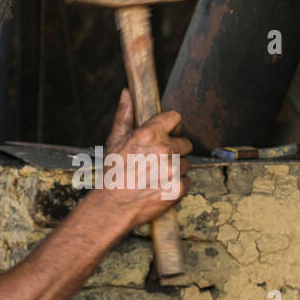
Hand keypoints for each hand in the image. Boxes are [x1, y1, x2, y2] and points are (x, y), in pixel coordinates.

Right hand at [99, 89, 192, 227]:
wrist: (113, 206)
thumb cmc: (112, 174)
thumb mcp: (115, 141)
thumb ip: (124, 115)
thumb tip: (126, 93)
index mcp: (149, 135)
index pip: (175, 118)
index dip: (173, 125)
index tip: (169, 132)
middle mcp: (164, 150)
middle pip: (185, 143)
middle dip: (175, 150)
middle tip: (158, 160)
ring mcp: (173, 170)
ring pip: (185, 164)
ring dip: (175, 169)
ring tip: (155, 176)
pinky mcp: (178, 188)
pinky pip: (186, 182)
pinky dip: (176, 185)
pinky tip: (160, 188)